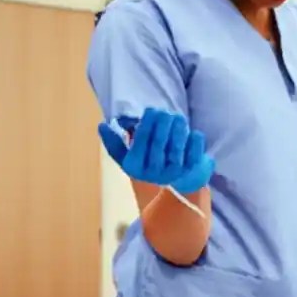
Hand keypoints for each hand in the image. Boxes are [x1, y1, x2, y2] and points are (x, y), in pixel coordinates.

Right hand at [98, 108, 213, 193]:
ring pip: (176, 147)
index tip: (152, 110)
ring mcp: (173, 173)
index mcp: (135, 167)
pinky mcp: (191, 172)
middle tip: (166, 112)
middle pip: (159, 142)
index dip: (148, 123)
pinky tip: (191, 132)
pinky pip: (193, 153)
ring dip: (178, 129)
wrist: (174, 185)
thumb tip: (102, 125)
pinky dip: (193, 141)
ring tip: (178, 117)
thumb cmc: (148, 163)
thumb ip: (113, 142)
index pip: (142, 140)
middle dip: (163, 123)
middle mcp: (153, 173)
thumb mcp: (127, 157)